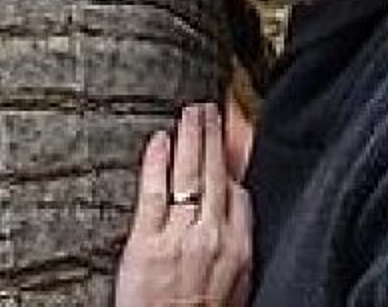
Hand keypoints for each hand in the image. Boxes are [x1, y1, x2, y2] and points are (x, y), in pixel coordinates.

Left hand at [114, 103, 252, 306]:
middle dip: (213, 135)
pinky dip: (157, 162)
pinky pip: (154, 192)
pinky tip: (159, 140)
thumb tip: (237, 202)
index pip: (239, 189)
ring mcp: (180, 239)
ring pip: (188, 175)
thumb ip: (234, 237)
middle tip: (207, 107)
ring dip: (189, 137)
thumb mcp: (233, 279)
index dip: (236, 155)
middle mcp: (214, 238)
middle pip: (215, 173)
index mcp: (239, 249)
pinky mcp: (147, 244)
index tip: (234, 127)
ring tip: (188, 112)